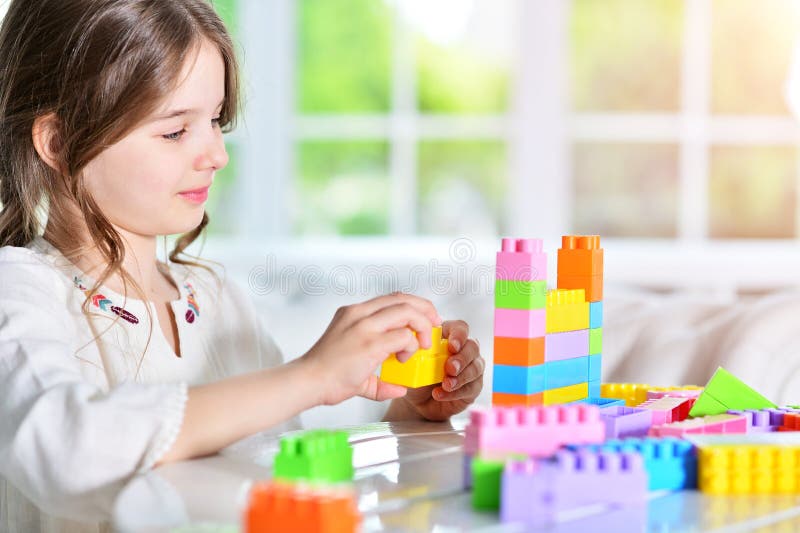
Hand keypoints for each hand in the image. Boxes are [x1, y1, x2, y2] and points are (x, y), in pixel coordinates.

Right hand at [300, 292, 441, 405]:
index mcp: (353, 313)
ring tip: (423, 345)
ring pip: (407, 311)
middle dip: (426, 310)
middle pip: (403, 299)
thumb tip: (399, 389)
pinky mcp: (370, 343)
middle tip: (434, 328)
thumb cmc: (326, 376)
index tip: (425, 321)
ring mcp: (364, 326)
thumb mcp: (355, 368)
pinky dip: (411, 347)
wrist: (307, 382)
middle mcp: (359, 313)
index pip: (391, 298)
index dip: (413, 306)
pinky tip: (403, 359)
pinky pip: (404, 336)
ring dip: (422, 327)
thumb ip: (379, 379)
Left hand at [386, 320, 484, 421]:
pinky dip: (456, 392)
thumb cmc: (416, 374)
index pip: (461, 328)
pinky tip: (440, 394)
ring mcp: (471, 367)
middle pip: (472, 347)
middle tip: (450, 368)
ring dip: (461, 377)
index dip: (459, 335)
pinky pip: (472, 387)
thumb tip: (417, 346)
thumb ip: (418, 351)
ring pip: (476, 367)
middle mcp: (464, 349)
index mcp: (449, 336)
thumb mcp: (414, 361)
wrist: (417, 400)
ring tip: (446, 385)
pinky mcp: (474, 386)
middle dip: (461, 358)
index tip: (451, 346)